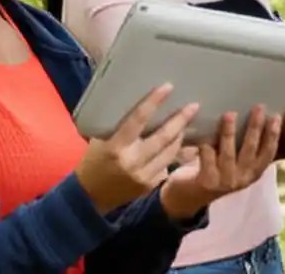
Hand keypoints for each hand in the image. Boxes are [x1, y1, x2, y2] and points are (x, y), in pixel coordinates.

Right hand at [75, 84, 198, 213]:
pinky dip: (174, 151)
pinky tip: (180, 141)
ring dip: (180, 134)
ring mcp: (143, 175)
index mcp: (116, 146)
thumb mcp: (101, 140)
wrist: (90, 196)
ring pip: (170, 151)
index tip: (168, 87)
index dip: (154, 102)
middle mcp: (132, 161)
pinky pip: (166, 164)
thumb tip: (141, 103)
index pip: (138, 119)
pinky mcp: (149, 184)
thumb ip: (120, 126)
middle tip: (194, 105)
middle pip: (163, 137)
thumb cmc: (93, 161)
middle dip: (180, 120)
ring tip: (189, 120)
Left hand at [159, 106, 281, 218]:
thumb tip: (253, 114)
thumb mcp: (236, 162)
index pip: (268, 153)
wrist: (190, 196)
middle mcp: (242, 179)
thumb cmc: (217, 169)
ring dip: (229, 132)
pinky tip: (204, 131)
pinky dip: (206, 143)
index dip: (273, 135)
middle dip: (255, 127)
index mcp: (254, 173)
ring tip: (230, 114)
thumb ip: (244, 146)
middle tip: (258, 107)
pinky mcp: (207, 181)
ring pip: (229, 152)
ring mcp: (225, 181)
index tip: (276, 116)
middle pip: (251, 149)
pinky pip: (207, 156)